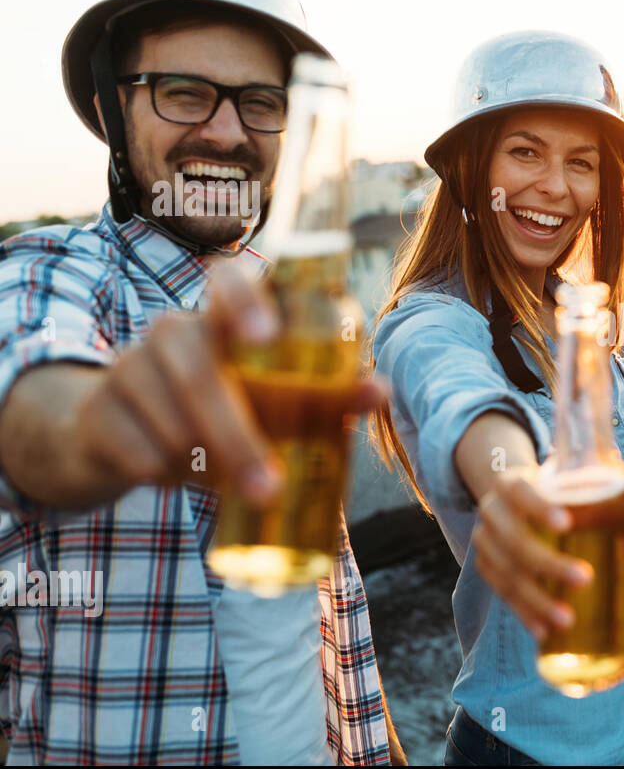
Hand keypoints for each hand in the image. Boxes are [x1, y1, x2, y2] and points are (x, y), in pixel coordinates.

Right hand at [69, 259, 384, 502]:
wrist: (118, 435)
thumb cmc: (217, 408)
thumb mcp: (265, 398)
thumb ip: (321, 394)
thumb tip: (380, 391)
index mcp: (220, 320)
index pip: (226, 280)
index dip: (245, 298)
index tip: (269, 337)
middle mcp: (171, 332)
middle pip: (200, 374)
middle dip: (238, 438)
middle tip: (271, 488)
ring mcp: (128, 368)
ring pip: (172, 422)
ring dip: (205, 465)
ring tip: (227, 482)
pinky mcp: (99, 413)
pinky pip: (142, 454)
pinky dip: (169, 477)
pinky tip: (177, 477)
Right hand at [471, 467, 623, 638]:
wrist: (516, 500)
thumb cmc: (556, 495)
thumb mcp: (576, 491)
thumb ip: (613, 503)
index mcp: (513, 483)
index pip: (522, 492)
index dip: (539, 507)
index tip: (566, 524)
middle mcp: (493, 511)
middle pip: (516, 540)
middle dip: (549, 564)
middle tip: (585, 579)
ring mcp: (485, 542)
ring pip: (507, 574)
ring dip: (537, 600)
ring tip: (567, 620)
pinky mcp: (487, 568)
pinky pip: (503, 594)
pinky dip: (524, 613)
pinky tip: (544, 631)